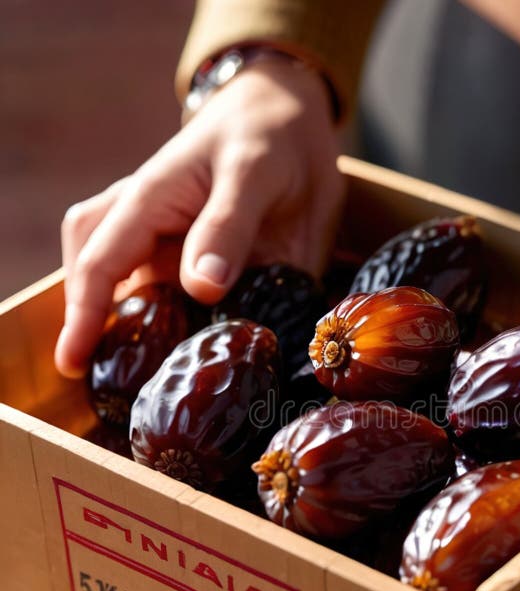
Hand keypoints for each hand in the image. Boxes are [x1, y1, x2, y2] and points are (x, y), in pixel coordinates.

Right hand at [55, 58, 343, 377]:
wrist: (289, 122)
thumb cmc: (268, 139)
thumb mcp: (252, 174)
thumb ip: (227, 226)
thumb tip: (199, 286)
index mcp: (149, 199)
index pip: (99, 262)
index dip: (82, 314)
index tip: (72, 361)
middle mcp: (147, 224)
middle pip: (95, 275)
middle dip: (92, 325)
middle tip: (103, 382)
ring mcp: (170, 242)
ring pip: (129, 287)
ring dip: (126, 326)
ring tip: (140, 374)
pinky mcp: (199, 259)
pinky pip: (174, 295)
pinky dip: (171, 324)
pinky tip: (189, 354)